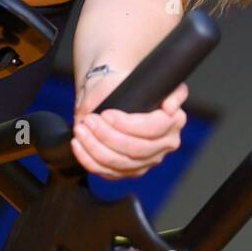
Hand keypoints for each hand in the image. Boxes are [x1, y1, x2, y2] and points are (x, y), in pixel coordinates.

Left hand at [70, 70, 188, 180]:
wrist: (115, 91)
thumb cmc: (131, 84)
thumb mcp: (152, 78)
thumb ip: (171, 91)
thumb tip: (170, 108)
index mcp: (173, 123)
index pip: (152, 129)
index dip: (127, 124)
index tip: (107, 113)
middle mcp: (163, 146)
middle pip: (135, 149)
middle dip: (107, 135)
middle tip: (89, 120)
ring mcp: (146, 161)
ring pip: (119, 163)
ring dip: (95, 147)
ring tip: (81, 130)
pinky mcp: (128, 171)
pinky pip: (107, 172)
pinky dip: (88, 159)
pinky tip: (78, 145)